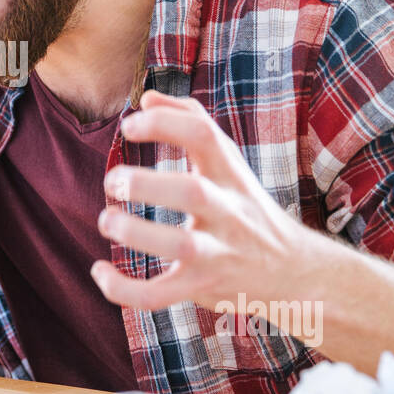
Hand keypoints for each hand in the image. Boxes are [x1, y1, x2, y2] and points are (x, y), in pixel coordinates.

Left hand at [90, 90, 329, 331]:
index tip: (129, 125)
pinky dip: (124, 290)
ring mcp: (217, 252)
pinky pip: (161, 296)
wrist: (294, 272)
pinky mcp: (202, 288)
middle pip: (192, 193)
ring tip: (107, 221)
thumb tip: (147, 97)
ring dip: (135, 233)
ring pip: (179, 245)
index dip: (164, 123)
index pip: (204, 135)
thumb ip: (190, 121)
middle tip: (113, 181)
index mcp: (230, 174)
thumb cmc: (246, 207)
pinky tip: (99, 271)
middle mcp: (228, 211)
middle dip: (147, 184)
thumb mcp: (229, 162)